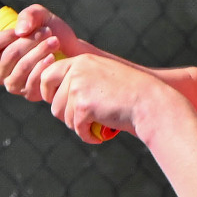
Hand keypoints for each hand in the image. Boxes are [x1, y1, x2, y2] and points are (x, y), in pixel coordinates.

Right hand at [0, 4, 85, 102]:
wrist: (70, 51)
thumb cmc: (48, 33)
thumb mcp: (38, 16)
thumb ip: (28, 16)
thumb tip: (20, 32)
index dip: (6, 36)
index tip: (25, 29)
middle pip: (10, 55)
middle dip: (31, 41)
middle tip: (48, 32)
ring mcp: (12, 84)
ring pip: (22, 67)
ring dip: (40, 52)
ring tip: (54, 42)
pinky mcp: (28, 93)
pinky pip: (32, 81)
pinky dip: (43, 67)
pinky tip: (52, 58)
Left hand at [41, 52, 174, 143]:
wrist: (149, 102)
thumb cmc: (129, 94)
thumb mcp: (102, 78)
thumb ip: (80, 82)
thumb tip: (53, 99)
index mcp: (80, 61)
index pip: (47, 75)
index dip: (50, 93)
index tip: (61, 104)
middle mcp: (77, 71)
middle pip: (52, 100)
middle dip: (62, 114)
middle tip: (79, 120)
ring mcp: (78, 87)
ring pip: (62, 116)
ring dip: (78, 125)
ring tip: (96, 125)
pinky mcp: (83, 106)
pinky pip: (76, 128)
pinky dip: (87, 135)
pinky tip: (100, 135)